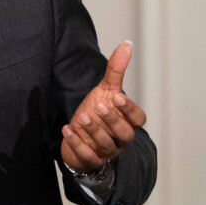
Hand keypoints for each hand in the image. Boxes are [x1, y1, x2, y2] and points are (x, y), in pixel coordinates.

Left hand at [61, 42, 146, 173]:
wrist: (79, 136)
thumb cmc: (96, 112)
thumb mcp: (105, 90)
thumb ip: (116, 70)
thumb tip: (126, 44)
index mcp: (128, 122)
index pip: (138, 119)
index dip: (129, 110)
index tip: (116, 97)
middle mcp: (120, 138)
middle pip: (124, 133)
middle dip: (112, 120)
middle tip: (99, 105)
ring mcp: (106, 151)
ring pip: (105, 145)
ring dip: (93, 130)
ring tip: (81, 117)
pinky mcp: (90, 160)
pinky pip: (87, 156)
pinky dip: (77, 144)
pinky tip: (67, 129)